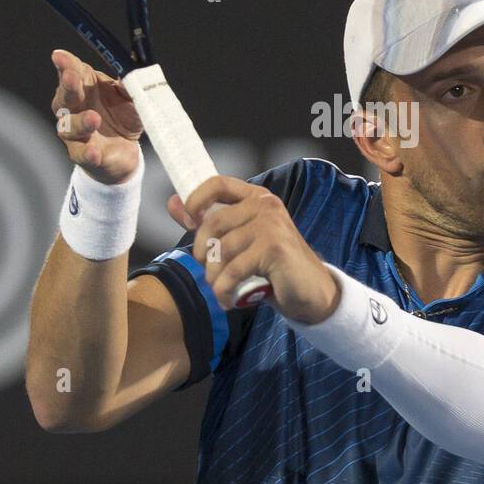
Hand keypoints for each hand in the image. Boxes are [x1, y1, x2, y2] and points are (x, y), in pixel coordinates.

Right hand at [49, 48, 142, 183]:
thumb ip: (130, 85)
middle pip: (65, 96)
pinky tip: (94, 151)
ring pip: (69, 127)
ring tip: (93, 118)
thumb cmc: (123, 117)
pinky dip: (87, 152)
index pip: (72, 72)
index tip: (60, 56)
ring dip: (81, 122)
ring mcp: (75, 132)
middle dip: (67, 86)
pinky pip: (81, 154)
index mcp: (85, 87)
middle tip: (70, 77)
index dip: (66, 64)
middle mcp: (74, 108)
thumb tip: (133, 73)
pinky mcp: (83, 155)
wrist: (126, 151)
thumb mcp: (132, 98)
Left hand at [168, 176, 339, 320]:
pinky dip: (225, 290)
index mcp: (255, 198)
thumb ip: (208, 221)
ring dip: (215, 278)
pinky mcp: (275, 247)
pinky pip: (233, 270)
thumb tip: (173, 202)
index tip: (189, 220)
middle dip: (202, 254)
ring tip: (222, 290)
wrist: (310, 292)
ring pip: (221, 250)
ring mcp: (272, 224)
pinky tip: (229, 300)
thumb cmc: (273, 266)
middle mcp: (265, 205)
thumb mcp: (240, 241)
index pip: (217, 183)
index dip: (195, 199)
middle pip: (213, 223)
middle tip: (209, 273)